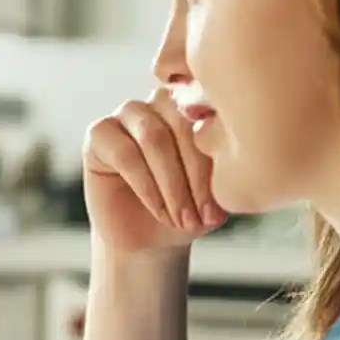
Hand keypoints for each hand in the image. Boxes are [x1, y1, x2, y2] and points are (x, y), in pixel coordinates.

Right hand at [83, 87, 226, 254]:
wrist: (151, 238)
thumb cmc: (190, 210)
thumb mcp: (220, 193)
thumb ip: (230, 173)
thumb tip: (240, 164)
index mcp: (198, 103)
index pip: (212, 115)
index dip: (218, 159)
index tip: (223, 202)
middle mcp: (161, 101)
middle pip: (182, 123)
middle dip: (196, 176)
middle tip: (204, 215)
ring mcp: (128, 113)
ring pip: (154, 138)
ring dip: (172, 185)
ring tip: (183, 219)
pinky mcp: (98, 133)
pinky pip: (126, 154)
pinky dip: (147, 188)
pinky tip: (160, 212)